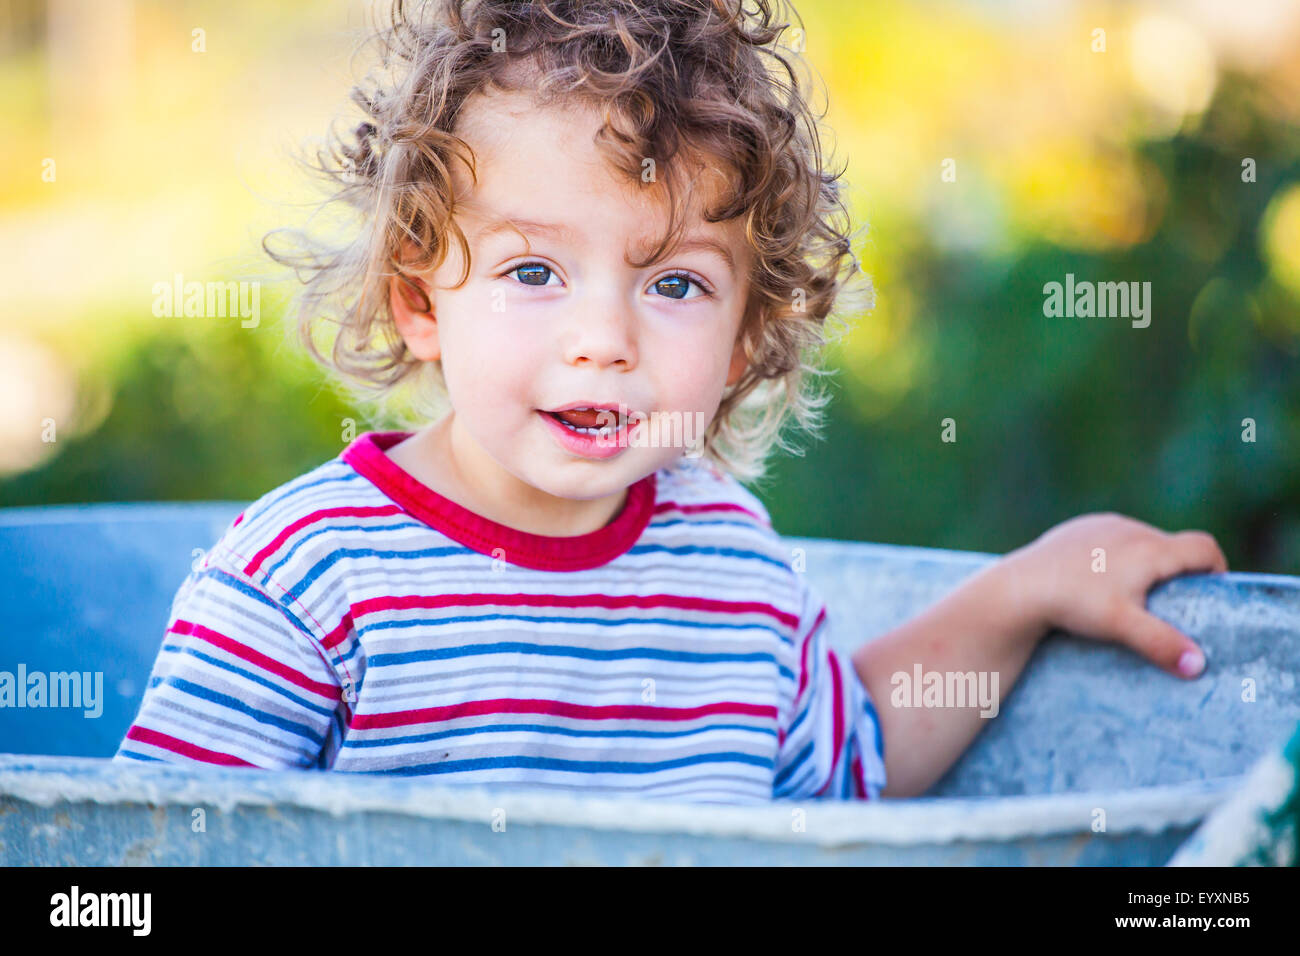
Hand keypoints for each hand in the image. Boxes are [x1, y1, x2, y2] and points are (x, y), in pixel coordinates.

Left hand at [1005, 513, 1228, 678]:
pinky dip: (1115, 556)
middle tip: (1172, 604)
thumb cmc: (1073, 604)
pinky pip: (1109, 539)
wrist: (1019, 587)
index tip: (1211, 593)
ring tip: (1134, 594)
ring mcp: (1101, 526)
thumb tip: (1198, 666)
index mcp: (1151, 548)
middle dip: (1178, 571)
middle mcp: (1130, 529)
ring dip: (1146, 562)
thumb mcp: (1121, 626)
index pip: (1204, 548)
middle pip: (1173, 545)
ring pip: (1140, 540)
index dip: (1215, 569)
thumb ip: (1162, 644)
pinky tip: (1099, 580)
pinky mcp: (1077, 529)